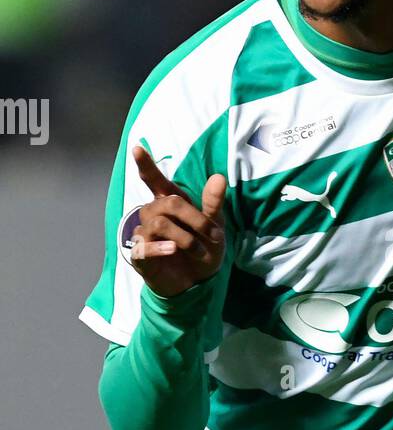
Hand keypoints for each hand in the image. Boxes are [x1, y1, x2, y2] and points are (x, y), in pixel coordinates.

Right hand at [129, 145, 226, 297]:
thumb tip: (219, 177)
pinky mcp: (141, 256)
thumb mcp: (214, 226)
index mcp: (169, 204)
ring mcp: (144, 235)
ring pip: (159, 223)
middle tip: (214, 235)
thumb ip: (213, 203)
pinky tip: (173, 250)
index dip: (146, 165)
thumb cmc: (202, 249)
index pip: (155, 181)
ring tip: (199, 251)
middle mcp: (153, 215)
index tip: (137, 147)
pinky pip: (144, 247)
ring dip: (186, 237)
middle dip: (195, 218)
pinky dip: (161, 248)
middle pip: (169, 203)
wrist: (197, 282)